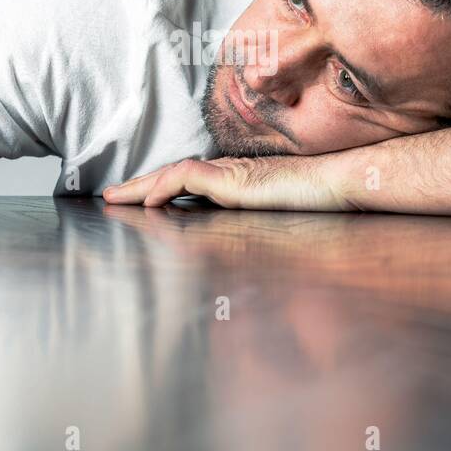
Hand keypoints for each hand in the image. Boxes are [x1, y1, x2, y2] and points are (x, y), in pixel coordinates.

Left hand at [101, 155, 352, 210]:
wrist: (340, 184)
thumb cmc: (319, 205)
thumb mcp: (278, 224)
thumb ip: (255, 235)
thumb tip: (240, 277)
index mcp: (237, 183)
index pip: (188, 183)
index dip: (160, 190)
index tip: (138, 201)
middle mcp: (228, 174)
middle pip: (172, 177)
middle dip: (139, 186)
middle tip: (111, 196)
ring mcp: (230, 174)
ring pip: (172, 174)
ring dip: (141, 186)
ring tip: (115, 197)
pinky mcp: (233, 178)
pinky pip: (187, 177)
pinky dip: (164, 186)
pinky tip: (148, 199)